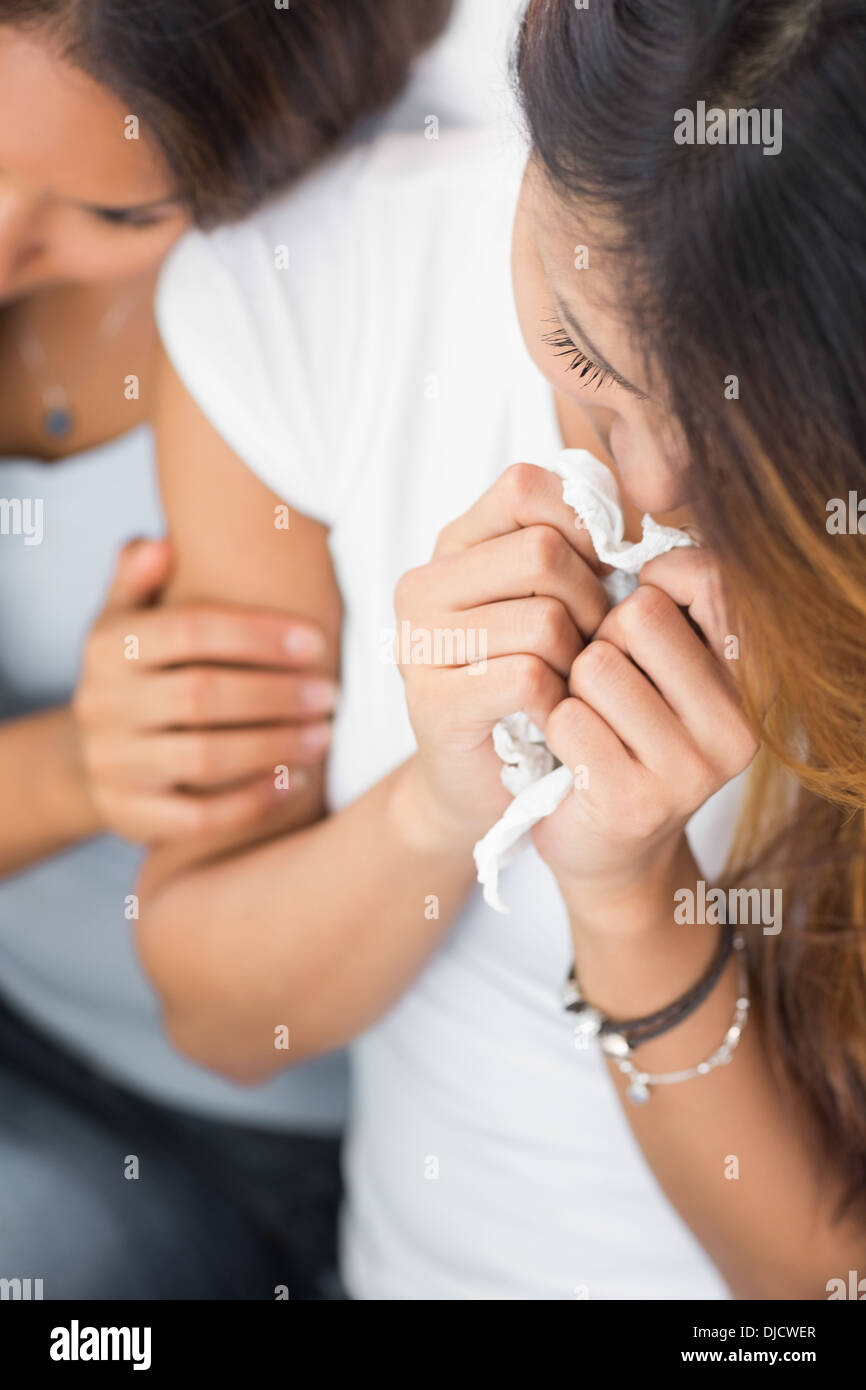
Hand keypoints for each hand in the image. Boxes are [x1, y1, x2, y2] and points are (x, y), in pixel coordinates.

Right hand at [74, 538, 336, 842]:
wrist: (92, 756)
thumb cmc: (138, 672)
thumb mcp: (127, 617)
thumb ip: (141, 576)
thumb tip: (161, 545)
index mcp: (106, 647)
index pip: (188, 631)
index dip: (257, 636)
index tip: (316, 643)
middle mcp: (100, 705)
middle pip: (200, 696)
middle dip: (275, 694)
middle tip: (331, 694)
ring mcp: (111, 765)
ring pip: (204, 758)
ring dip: (274, 746)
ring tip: (324, 735)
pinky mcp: (130, 816)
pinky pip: (199, 816)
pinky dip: (253, 801)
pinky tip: (296, 781)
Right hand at [395, 463, 609, 843]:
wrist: (483, 785)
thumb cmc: (532, 686)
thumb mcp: (552, 599)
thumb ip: (578, 548)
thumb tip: (637, 518)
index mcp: (453, 546)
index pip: (526, 486)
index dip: (583, 526)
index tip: (600, 574)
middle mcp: (422, 586)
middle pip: (543, 553)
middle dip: (591, 602)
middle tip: (591, 644)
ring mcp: (419, 644)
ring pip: (543, 619)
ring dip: (579, 660)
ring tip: (571, 685)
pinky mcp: (433, 703)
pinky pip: (527, 678)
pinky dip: (560, 703)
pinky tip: (555, 718)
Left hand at [532, 547, 757, 917]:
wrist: (603, 849)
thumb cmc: (622, 735)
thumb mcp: (661, 663)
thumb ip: (672, 599)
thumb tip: (647, 532)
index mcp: (750, 682)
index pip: (702, 578)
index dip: (648, 583)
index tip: (629, 617)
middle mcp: (736, 728)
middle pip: (639, 615)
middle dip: (599, 638)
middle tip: (599, 687)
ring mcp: (690, 771)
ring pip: (597, 665)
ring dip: (570, 687)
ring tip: (584, 720)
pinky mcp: (633, 801)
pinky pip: (566, 718)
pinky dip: (551, 727)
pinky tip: (567, 756)